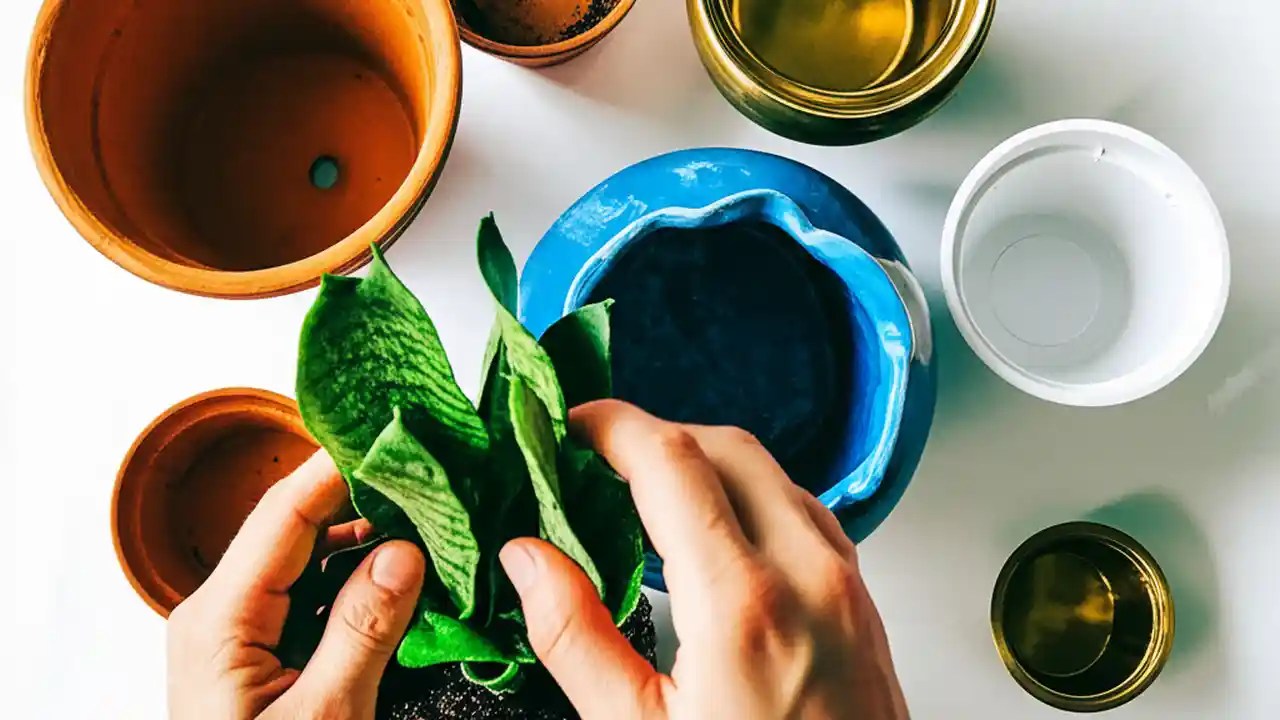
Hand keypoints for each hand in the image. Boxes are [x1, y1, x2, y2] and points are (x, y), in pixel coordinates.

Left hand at [166, 451, 425, 718]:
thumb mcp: (323, 716)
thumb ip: (362, 634)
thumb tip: (404, 553)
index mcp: (219, 620)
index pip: (283, 514)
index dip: (336, 468)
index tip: (391, 437)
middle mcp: (218, 613)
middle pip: (296, 529)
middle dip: (362, 500)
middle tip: (427, 477)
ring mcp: (236, 632)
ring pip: (308, 562)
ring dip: (366, 544)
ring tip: (428, 521)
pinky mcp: (258, 653)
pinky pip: (310, 598)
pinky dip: (355, 584)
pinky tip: (402, 578)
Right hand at [499, 401, 908, 719]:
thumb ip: (575, 638)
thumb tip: (530, 558)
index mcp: (743, 606)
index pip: (672, 461)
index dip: (612, 425)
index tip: (570, 426)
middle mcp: (808, 577)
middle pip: (725, 447)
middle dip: (654, 436)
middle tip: (596, 458)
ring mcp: (846, 586)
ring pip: (772, 473)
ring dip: (705, 462)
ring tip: (646, 494)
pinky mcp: (863, 604)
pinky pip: (805, 511)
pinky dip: (751, 496)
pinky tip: (715, 532)